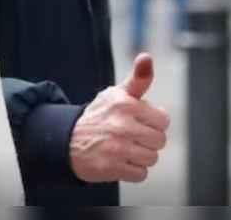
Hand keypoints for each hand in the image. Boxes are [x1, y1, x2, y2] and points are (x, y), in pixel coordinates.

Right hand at [69, 54, 169, 183]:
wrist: (67, 140)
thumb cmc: (100, 115)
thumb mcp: (117, 94)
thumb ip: (138, 78)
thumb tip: (146, 56)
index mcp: (126, 104)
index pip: (163, 120)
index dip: (153, 122)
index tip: (140, 121)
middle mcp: (122, 125)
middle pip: (159, 140)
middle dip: (148, 140)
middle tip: (131, 136)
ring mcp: (117, 148)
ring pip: (152, 158)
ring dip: (141, 156)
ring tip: (125, 148)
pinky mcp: (112, 168)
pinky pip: (140, 174)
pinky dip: (133, 170)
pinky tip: (121, 161)